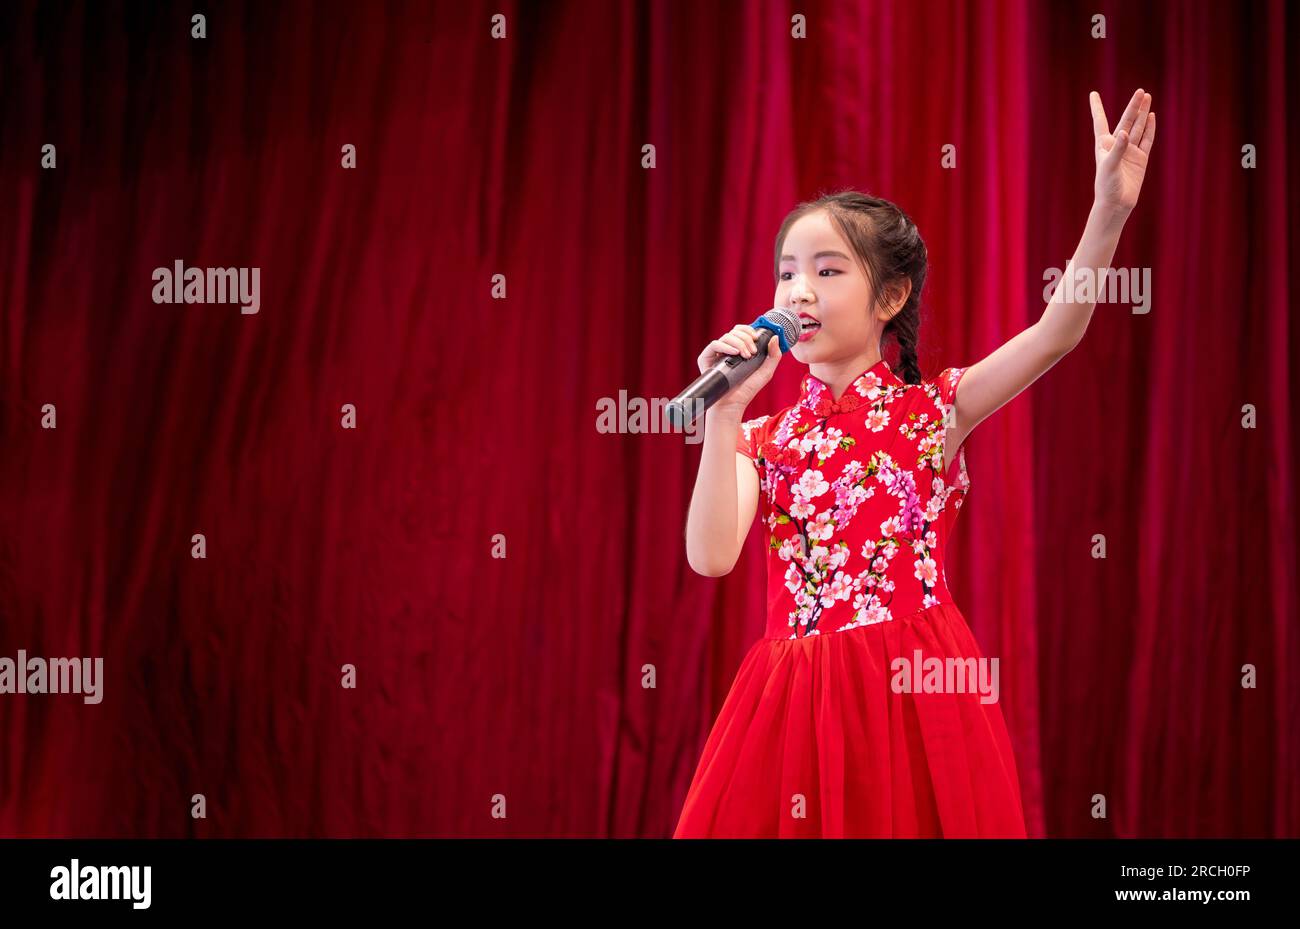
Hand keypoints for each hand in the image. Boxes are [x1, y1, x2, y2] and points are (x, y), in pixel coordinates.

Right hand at [696, 323, 782, 412]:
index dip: (749, 330)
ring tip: (745, 356)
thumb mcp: (766, 371)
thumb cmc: (748, 389)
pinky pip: (714, 344)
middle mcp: (727, 349)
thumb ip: (774, 355)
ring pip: (726, 336)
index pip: (741, 331)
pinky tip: (735, 353)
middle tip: (752, 352)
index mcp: (738, 349)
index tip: (757, 338)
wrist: (734, 403)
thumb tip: (775, 337)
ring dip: (739, 343)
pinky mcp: (706, 358)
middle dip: (746, 338)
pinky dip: (725, 346)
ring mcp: (716, 354)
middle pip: (734, 331)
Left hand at [1090, 88, 1155, 215]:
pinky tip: (1151, 116)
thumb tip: (1125, 133)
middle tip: (1141, 92)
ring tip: (1147, 97)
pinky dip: (1149, 128)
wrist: (1116, 204)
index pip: (1100, 121)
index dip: (1097, 107)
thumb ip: (1118, 149)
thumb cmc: (1107, 186)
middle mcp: (1117, 145)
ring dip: (1142, 114)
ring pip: (1138, 128)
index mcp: (1103, 145)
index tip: (1092, 93)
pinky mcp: (1140, 158)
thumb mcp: (1109, 166)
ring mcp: (1130, 151)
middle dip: (1133, 107)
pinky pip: (1146, 140)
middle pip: (1126, 121)